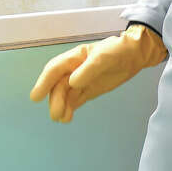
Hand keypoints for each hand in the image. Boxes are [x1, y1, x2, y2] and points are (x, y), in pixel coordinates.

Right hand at [29, 24, 166, 122]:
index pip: (54, 70)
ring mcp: (80, 81)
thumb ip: (88, 70)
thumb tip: (72, 83)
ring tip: (62, 120)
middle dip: (55, 100)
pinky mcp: (88, 90)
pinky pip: (75, 100)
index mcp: (74, 58)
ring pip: (65, 95)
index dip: (44, 82)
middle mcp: (73, 70)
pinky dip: (70, 109)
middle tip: (55, 115)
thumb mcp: (104, 58)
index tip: (36, 97)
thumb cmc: (118, 50)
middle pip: (59, 86)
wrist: (135, 55)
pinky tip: (67, 118)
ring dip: (61, 107)